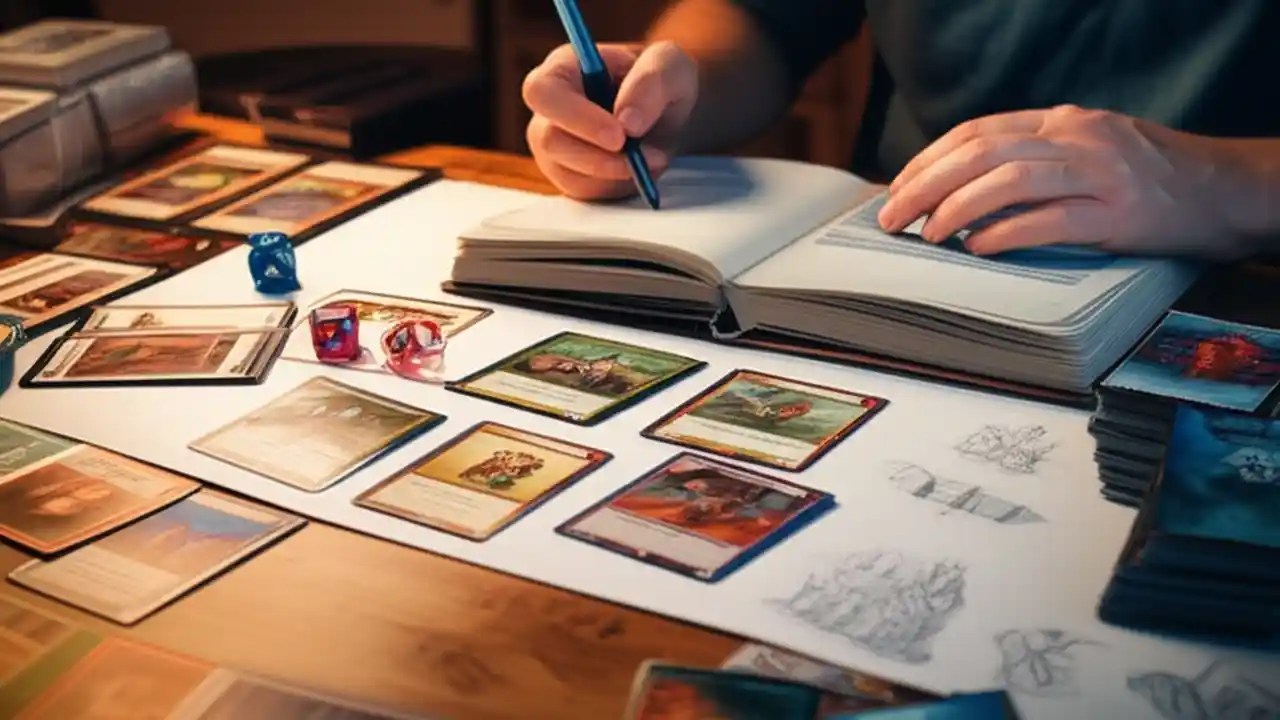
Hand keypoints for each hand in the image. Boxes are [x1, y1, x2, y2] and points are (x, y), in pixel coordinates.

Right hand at [523, 41, 697, 200]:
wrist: (669, 114)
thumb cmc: (663, 81)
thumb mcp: (671, 66)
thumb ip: (651, 82)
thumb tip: (627, 122)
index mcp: (563, 68)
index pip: (542, 92)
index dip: (575, 117)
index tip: (619, 136)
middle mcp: (548, 109)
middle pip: (549, 140)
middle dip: (598, 156)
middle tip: (641, 158)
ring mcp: (554, 146)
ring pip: (567, 173)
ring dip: (614, 174)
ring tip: (653, 158)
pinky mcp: (568, 175)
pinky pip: (583, 192)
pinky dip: (616, 187)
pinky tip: (639, 170)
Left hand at [877, 105, 1257, 258]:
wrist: (1225, 190)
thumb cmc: (1148, 177)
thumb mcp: (1088, 148)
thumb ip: (1034, 157)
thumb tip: (961, 187)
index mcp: (1063, 121)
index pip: (977, 132)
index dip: (929, 160)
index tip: (897, 188)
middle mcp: (1077, 139)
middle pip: (982, 153)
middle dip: (926, 185)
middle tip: (892, 217)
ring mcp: (1100, 174)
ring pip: (1010, 181)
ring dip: (957, 208)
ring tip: (928, 234)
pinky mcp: (1118, 214)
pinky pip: (1050, 220)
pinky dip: (1006, 233)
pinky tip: (977, 247)